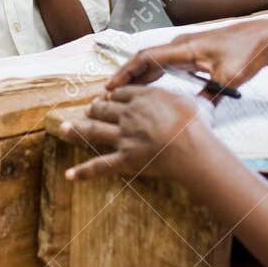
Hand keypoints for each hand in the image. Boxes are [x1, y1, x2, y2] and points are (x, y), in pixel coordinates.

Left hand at [62, 85, 210, 181]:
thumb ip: (190, 96)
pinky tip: (69, 175)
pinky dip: (83, 172)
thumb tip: (204, 90)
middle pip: (104, 108)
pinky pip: (99, 166)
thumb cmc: (195, 124)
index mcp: (143, 98)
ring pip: (94, 130)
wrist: (190, 147)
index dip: (114, 95)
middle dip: (94, 108)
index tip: (109, 96)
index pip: (122, 94)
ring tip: (63, 127)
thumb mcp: (194, 101)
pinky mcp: (124, 159)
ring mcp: (123, 137)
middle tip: (89, 108)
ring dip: (76, 129)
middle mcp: (128, 115)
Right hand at [105, 18, 267, 94]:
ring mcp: (185, 48)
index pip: (146, 58)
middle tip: (108, 94)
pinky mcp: (192, 53)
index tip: (111, 87)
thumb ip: (209, 97)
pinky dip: (151, 74)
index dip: (126, 72)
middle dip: (125, 76)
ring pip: (153, 61)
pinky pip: (164, 63)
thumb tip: (193, 117)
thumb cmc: (246, 54)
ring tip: (120, 93)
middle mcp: (180, 45)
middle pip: (144, 59)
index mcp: (184, 49)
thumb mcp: (228, 78)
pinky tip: (146, 88)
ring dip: (137, 76)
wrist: (263, 38)